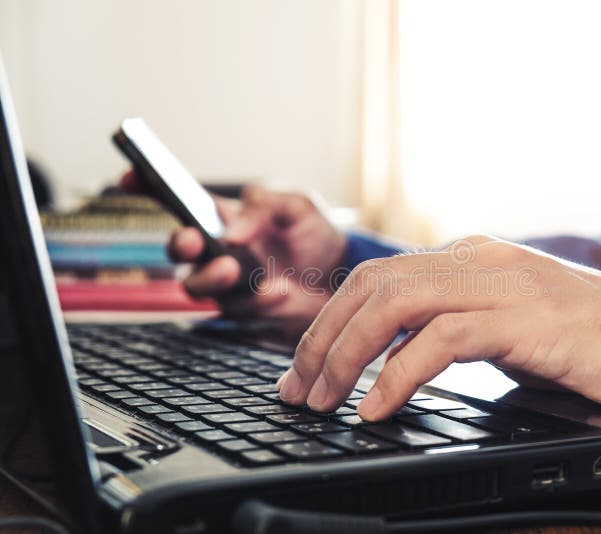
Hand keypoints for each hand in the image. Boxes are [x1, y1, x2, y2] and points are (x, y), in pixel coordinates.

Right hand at [121, 172, 346, 330]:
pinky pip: (238, 308)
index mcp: (223, 215)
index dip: (147, 187)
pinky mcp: (246, 310)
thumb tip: (233, 230)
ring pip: (196, 286)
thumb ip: (265, 206)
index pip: (177, 199)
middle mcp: (216, 249)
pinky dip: (259, 298)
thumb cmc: (314, 232)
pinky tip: (280, 289)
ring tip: (233, 267)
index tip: (128, 180)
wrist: (344, 273)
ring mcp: (228, 283)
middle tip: (194, 238)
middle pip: (177, 249)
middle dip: (179, 243)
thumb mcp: (297, 205)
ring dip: (210, 277)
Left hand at [278, 235, 600, 420]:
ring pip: (395, 303)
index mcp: (470, 258)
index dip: (329, 321)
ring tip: (323, 400)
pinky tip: (378, 408)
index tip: (303, 366)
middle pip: (371, 284)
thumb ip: (452, 331)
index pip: (376, 277)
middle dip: (322, 338)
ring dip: (346, 355)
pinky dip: (397, 375)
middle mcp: (479, 260)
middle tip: (298, 389)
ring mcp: (503, 283)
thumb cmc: (591, 340)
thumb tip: (392, 360)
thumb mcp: (506, 329)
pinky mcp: (527, 318)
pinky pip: (441, 339)